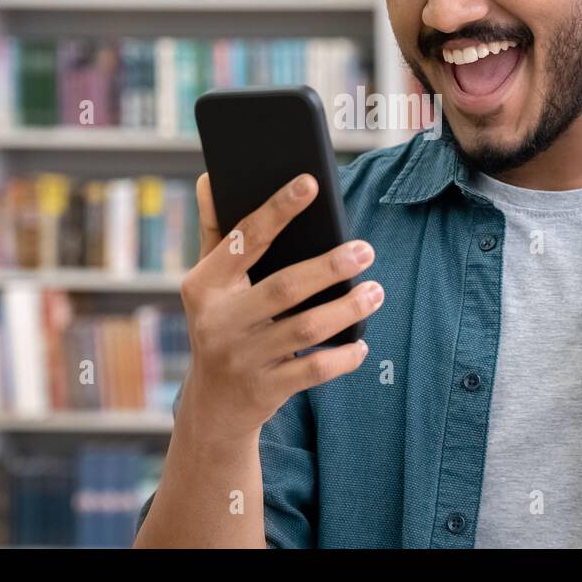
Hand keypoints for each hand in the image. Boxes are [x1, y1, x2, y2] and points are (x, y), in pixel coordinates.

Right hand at [175, 172, 380, 446]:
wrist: (212, 405)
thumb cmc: (221, 323)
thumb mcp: (209, 282)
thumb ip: (216, 232)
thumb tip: (209, 177)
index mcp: (205, 286)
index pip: (245, 239)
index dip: (278, 209)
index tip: (311, 183)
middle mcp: (220, 321)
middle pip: (284, 288)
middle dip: (328, 267)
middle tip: (366, 250)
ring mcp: (243, 358)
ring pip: (305, 329)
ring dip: (346, 310)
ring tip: (375, 291)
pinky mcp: (266, 390)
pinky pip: (314, 371)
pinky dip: (343, 357)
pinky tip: (361, 344)